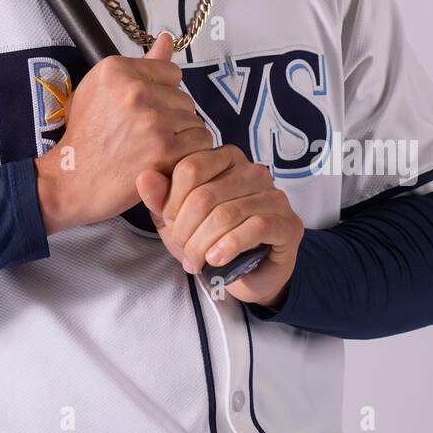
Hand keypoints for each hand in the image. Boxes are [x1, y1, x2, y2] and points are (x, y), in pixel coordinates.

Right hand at [35, 32, 213, 234]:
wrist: (69, 180)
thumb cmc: (84, 137)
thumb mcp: (99, 90)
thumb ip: (141, 65)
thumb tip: (167, 39)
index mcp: (117, 69)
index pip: (172, 73)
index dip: (163, 96)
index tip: (146, 113)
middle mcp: (134, 89)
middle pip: (185, 99)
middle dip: (172, 119)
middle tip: (146, 137)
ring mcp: (151, 118)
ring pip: (195, 122)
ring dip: (182, 139)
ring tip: (154, 151)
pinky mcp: (164, 148)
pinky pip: (199, 143)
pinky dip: (187, 157)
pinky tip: (165, 163)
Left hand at [135, 144, 303, 305]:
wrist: (249, 274)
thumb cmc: (211, 239)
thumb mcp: (177, 219)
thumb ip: (160, 198)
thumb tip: (144, 176)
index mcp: (224, 159)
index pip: (189, 168)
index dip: (172, 202)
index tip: (169, 223)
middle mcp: (251, 170)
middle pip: (205, 195)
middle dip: (185, 230)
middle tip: (182, 251)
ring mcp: (273, 195)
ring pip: (227, 214)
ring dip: (203, 244)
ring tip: (195, 261)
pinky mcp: (288, 222)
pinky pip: (255, 227)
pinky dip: (230, 246)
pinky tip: (216, 259)